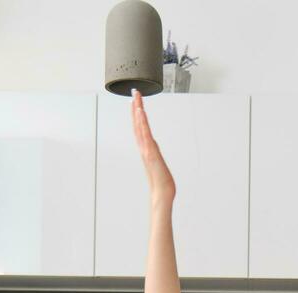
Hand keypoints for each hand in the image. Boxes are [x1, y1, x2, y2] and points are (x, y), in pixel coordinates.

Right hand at [131, 89, 174, 203]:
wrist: (162, 194)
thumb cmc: (162, 183)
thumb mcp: (159, 165)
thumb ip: (155, 156)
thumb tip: (154, 150)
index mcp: (146, 149)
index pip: (140, 128)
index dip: (136, 115)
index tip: (135, 102)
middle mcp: (144, 148)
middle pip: (138, 124)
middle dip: (136, 107)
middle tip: (134, 92)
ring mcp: (146, 150)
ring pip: (140, 127)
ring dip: (137, 112)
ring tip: (136, 98)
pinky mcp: (150, 153)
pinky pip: (145, 134)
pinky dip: (142, 123)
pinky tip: (140, 113)